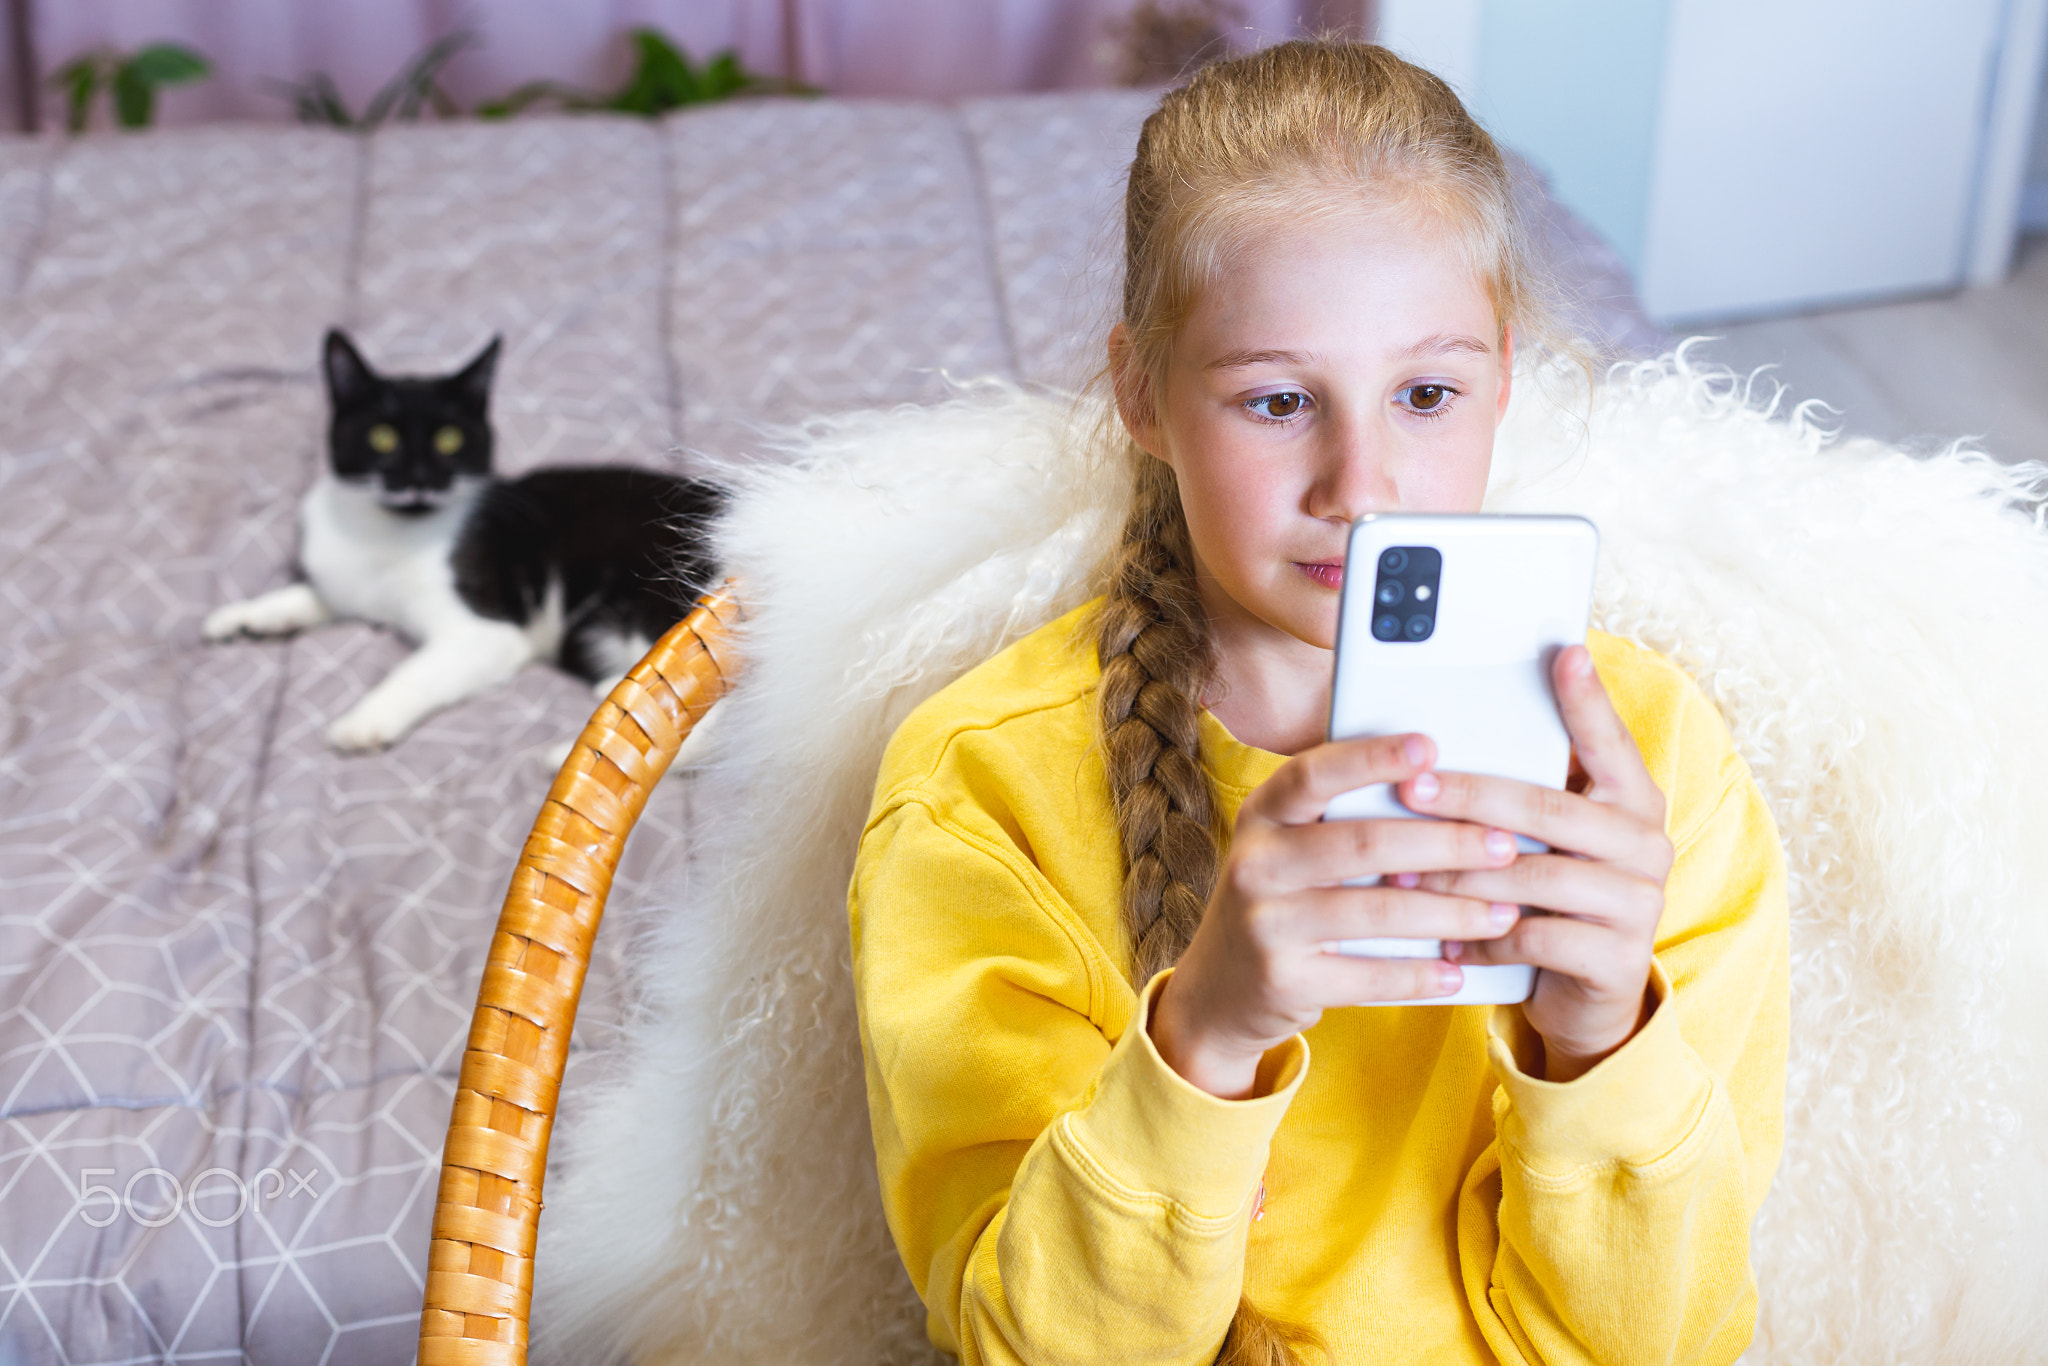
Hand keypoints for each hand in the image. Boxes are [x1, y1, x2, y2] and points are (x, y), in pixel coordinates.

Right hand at [1150, 732, 1523, 1098]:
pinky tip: (1461, 971)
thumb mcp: (1286, 848)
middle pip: (1365, 843)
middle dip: (1446, 843)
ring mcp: (1266, 924)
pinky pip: (1370, 977)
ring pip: (1378, 911)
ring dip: (1452, 912)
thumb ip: (1340, 817)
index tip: (1432, 747)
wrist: (1217, 991)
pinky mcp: (1284, 980)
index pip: (1315, 774)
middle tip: (1506, 844)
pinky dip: (1422, 974)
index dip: (1372, 758)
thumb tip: (1442, 782)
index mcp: (1261, 815)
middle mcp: (1255, 863)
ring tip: (1505, 912)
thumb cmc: (1279, 900)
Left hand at [1397, 645, 1673, 1081]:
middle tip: (1409, 789)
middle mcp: (1646, 844)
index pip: (1608, 740)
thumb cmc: (1548, 898)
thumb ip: (1525, 789)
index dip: (1586, 698)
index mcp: (1632, 800)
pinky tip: (1444, 939)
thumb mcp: (1545, 840)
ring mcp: (1639, 904)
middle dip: (1469, 797)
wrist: (1584, 997)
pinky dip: (1481, 939)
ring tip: (1400, 878)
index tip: (1563, 651)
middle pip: (1547, 809)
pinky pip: (1534, 940)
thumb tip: (1443, 738)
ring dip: (1457, 877)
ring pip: (1532, 878)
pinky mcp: (1618, 962)